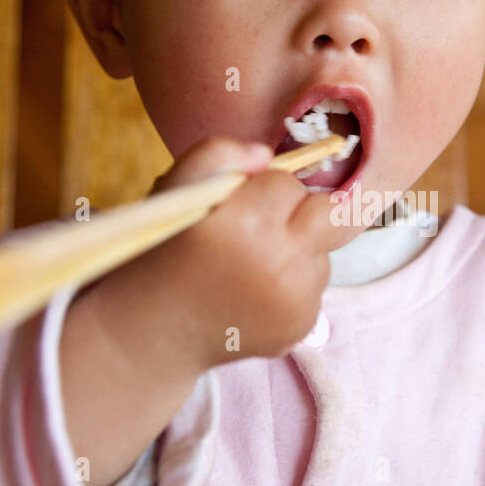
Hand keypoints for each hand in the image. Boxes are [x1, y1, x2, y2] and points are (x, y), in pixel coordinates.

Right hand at [147, 137, 337, 370]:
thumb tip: (266, 155)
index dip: (263, 190)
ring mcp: (295, 299)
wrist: (154, 332)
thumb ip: (217, 154)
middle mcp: (279, 262)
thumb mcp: (176, 191)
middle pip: (330, 213)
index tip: (238, 208)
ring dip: (298, 249)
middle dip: (301, 212)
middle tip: (262, 227)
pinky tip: (255, 293)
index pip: (288, 184)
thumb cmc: (164, 253)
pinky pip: (316, 285)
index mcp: (247, 222)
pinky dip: (294, 284)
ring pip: (323, 250)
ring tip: (251, 265)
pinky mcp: (302, 324)